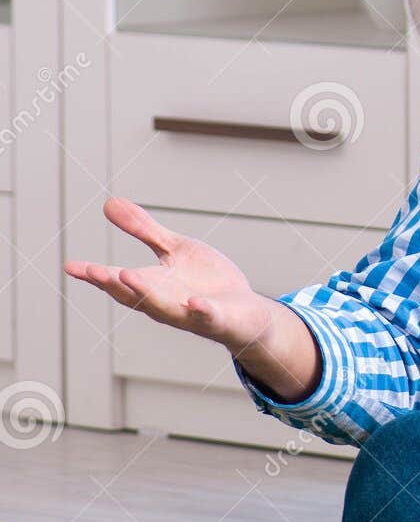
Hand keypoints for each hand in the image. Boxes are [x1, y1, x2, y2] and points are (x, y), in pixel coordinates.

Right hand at [64, 196, 277, 356]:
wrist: (246, 312)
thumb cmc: (206, 282)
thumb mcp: (175, 249)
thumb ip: (144, 230)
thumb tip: (108, 203)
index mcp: (152, 286)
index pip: (118, 280)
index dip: (94, 275)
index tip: (71, 266)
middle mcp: (165, 303)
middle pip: (134, 294)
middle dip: (114, 283)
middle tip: (94, 272)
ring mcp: (190, 314)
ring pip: (164, 307)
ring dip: (146, 293)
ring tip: (127, 275)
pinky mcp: (217, 319)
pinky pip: (207, 317)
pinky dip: (201, 310)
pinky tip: (195, 302)